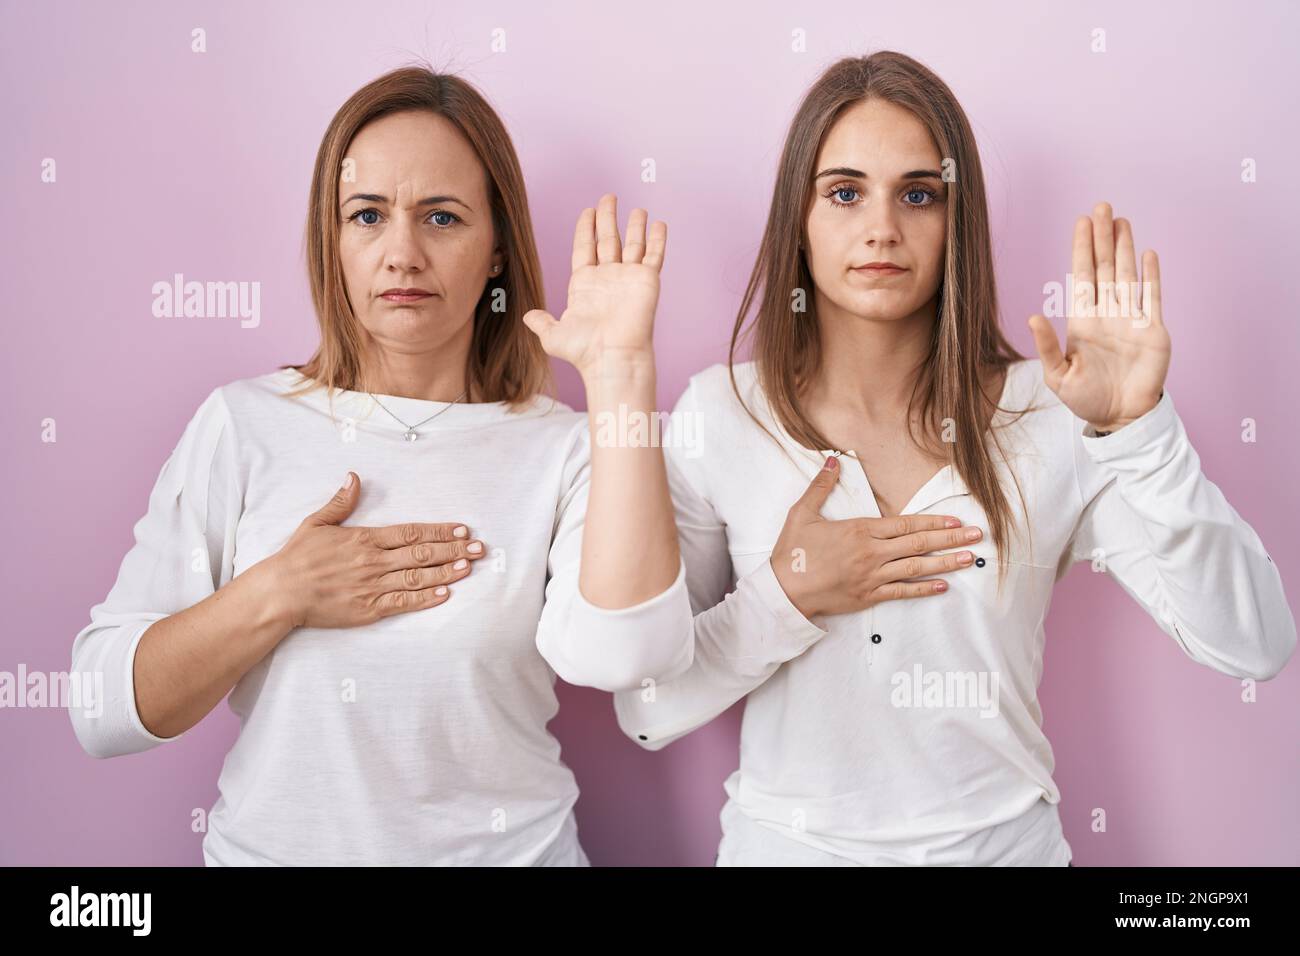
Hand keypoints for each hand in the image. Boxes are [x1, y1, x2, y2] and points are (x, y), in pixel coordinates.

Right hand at [259, 473, 485, 628]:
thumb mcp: (316, 523)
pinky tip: (445, 593)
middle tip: (478, 548)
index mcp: (364, 539)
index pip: (411, 532)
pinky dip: (425, 598)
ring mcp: (372, 586)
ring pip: (417, 578)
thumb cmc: (296, 558)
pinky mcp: (368, 609)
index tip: (461, 529)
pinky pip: (403, 603)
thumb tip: (354, 477)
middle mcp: (373, 562)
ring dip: (446, 572)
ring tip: (469, 567)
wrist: (279, 593)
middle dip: (453, 550)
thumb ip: (340, 502)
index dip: (439, 531)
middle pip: (421, 554)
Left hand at [522, 193, 666, 379]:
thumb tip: (527, 317)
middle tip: (608, 197)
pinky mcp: (647, 280)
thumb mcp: (553, 335)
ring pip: (632, 244)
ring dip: (634, 225)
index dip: (586, 229)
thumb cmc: (584, 351)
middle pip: (608, 239)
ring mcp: (628, 278)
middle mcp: (607, 278)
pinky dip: (657, 239)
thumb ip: (541, 322)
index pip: (585, 248)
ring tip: (637, 208)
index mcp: (584, 284)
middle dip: (607, 218)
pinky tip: (658, 223)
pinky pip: (654, 254)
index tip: (588, 211)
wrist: (611, 357)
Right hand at [770, 457, 982, 618]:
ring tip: (969, 559)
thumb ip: (821, 486)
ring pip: (916, 568)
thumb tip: (833, 460)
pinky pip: (902, 592)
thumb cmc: (792, 552)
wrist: (784, 591)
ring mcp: (872, 576)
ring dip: (945, 563)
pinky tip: (942, 586)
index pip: (905, 524)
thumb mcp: (802, 513)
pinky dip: (923, 589)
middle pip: (918, 544)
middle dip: (950, 539)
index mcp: (860, 531)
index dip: (933, 522)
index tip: (955, 520)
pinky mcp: (868, 596)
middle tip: (977, 535)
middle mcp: (872, 553)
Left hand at [1028, 201, 1169, 432]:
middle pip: (1104, 267)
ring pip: (1127, 274)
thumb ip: (1046, 346)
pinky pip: (1153, 296)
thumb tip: (1032, 317)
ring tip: (1122, 220)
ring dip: (1125, 247)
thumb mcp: (1058, 375)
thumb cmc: (1087, 399)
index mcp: (1082, 321)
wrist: (1121, 418)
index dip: (1082, 249)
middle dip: (1103, 237)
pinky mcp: (1153, 329)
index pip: (1081, 276)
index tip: (1081, 222)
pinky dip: (1151, 275)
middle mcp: (1107, 314)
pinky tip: (1148, 253)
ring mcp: (1131, 319)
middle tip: (1102, 206)